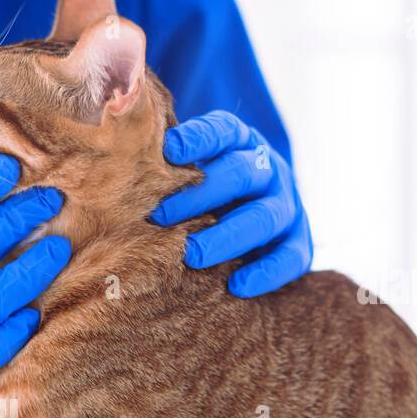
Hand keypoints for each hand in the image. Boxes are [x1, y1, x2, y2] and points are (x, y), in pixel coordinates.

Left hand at [150, 110, 312, 298]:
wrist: (253, 213)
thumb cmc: (202, 192)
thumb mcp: (188, 170)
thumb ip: (164, 165)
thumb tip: (118, 159)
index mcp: (239, 144)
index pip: (222, 132)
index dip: (198, 139)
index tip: (169, 151)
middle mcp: (267, 169)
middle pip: (242, 174)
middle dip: (201, 195)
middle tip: (161, 216)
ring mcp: (286, 204)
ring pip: (265, 217)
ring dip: (227, 236)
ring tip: (192, 254)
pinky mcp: (298, 241)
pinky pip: (290, 256)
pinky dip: (266, 271)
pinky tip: (237, 286)